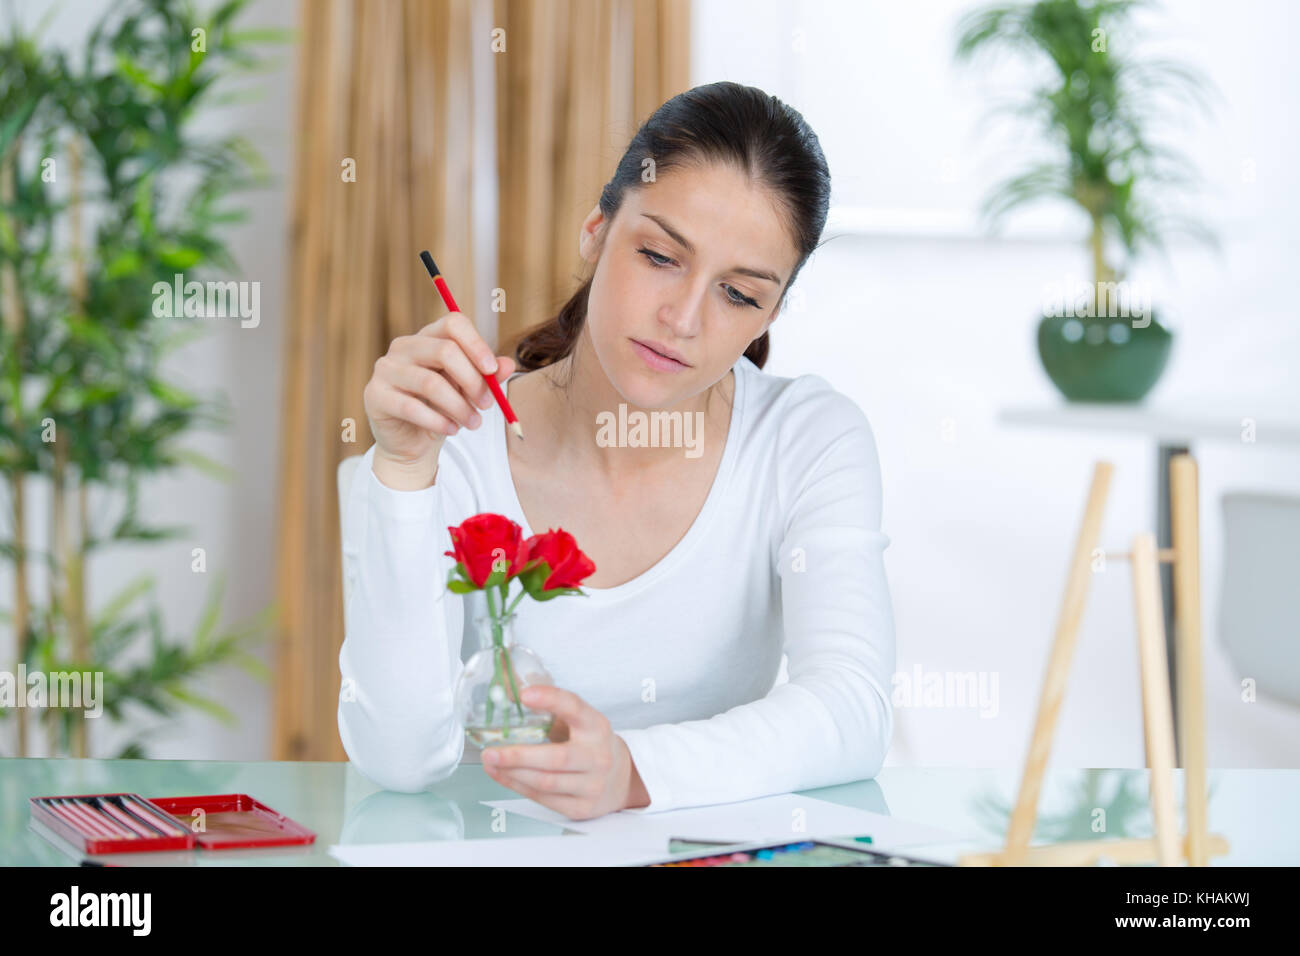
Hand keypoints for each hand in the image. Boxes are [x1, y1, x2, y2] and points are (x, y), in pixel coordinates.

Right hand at [363, 311, 516, 464]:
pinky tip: (452, 430)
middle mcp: (403, 347)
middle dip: (473, 380)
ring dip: (459, 406)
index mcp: (428, 337)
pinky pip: (412, 407)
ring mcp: (385, 369)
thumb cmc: (442, 410)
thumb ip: (487, 377)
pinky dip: (438, 421)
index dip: (476, 344)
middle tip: (487, 405)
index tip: (492, 370)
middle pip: (444, 351)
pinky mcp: (375, 396)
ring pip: (431, 383)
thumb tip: (508, 364)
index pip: (453, 323)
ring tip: (474, 423)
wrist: (411, 443)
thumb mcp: (469, 392)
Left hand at [481, 685, 649, 819]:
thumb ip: (550, 706)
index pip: (575, 708)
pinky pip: (543, 798)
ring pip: (546, 781)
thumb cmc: (589, 744)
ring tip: (490, 762)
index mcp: (597, 726)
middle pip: (557, 757)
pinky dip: (517, 786)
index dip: (550, 699)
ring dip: (512, 773)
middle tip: (490, 750)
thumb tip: (511, 687)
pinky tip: (502, 775)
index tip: (524, 694)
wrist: (619, 779)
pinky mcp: (582, 807)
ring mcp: (592, 784)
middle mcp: (598, 756)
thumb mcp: (579, 721)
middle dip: (519, 755)